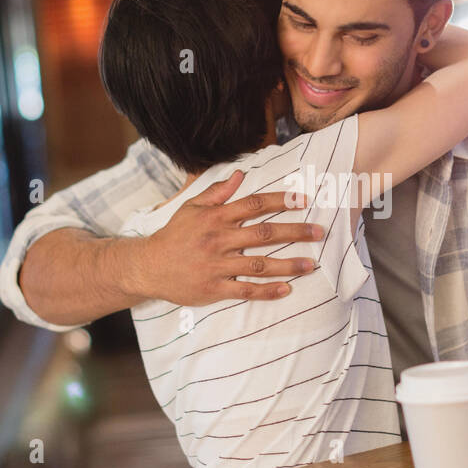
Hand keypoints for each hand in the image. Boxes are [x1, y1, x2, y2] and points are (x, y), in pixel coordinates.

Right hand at [136, 169, 321, 304]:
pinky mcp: (214, 288)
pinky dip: (267, 291)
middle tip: (319, 232)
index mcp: (216, 217)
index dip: (281, 200)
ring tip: (311, 265)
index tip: (303, 200)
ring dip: (288, 265)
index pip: (255, 204)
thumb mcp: (191, 208)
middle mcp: (219, 239)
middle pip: (265, 233)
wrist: (148, 267)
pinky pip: (245, 290)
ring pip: (260, 264)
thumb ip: (217, 193)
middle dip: (295, 232)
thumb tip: (240, 176)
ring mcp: (217, 265)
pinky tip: (286, 290)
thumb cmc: (174, 235)